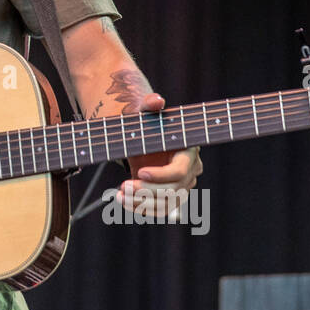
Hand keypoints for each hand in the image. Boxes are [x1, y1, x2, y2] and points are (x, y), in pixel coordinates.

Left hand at [115, 92, 203, 218]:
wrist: (144, 137)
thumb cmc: (146, 124)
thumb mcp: (145, 113)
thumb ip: (150, 105)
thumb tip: (157, 100)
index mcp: (188, 150)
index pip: (179, 171)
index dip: (161, 175)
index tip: (140, 173)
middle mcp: (190, 171)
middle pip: (173, 190)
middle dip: (146, 191)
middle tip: (122, 186)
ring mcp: (182, 186)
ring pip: (167, 203)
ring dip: (142, 203)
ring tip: (119, 195)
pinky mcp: (171, 196)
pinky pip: (160, 209)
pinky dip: (142, 209)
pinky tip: (124, 202)